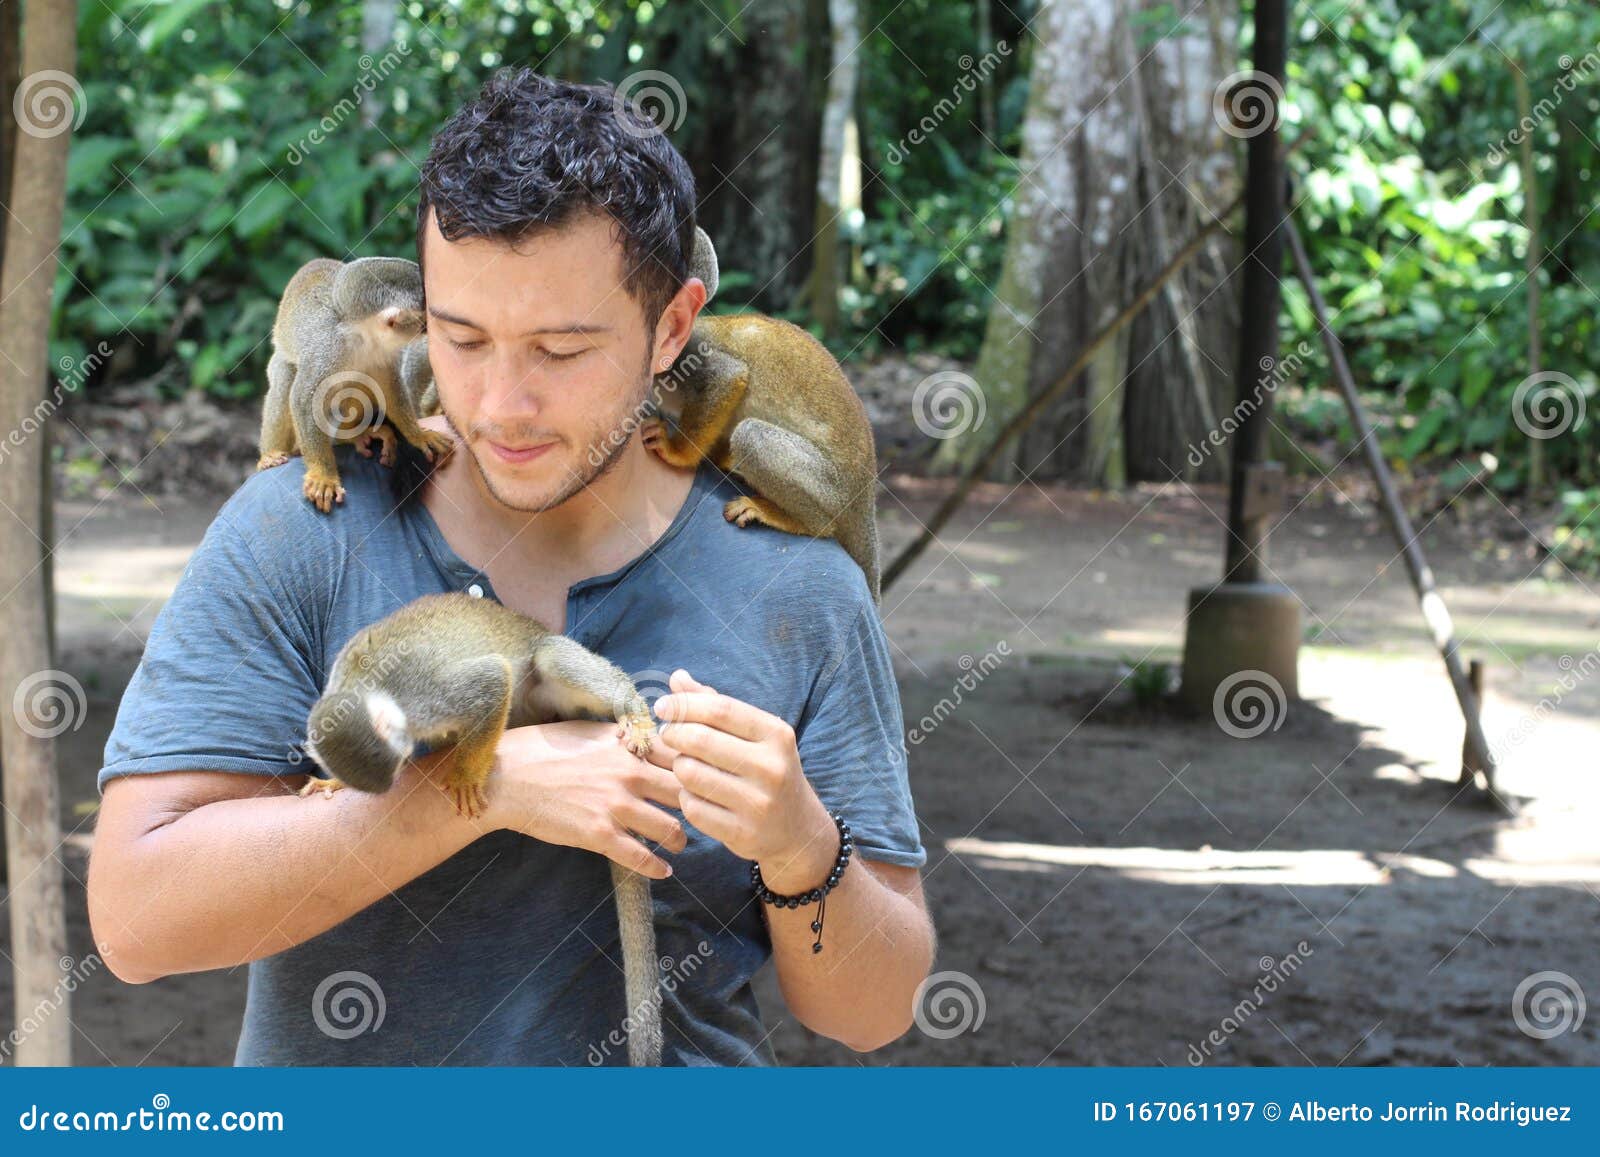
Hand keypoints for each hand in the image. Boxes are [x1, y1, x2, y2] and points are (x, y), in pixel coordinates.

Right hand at [482, 719, 686, 879]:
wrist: (507, 777)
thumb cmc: (546, 748)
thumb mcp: (593, 732)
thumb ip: (626, 738)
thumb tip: (650, 738)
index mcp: (630, 746)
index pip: (683, 756)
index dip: (698, 769)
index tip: (703, 780)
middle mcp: (630, 774)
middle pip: (686, 792)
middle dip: (697, 805)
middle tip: (700, 815)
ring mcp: (616, 806)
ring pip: (671, 828)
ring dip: (681, 839)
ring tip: (681, 843)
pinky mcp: (599, 834)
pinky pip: (641, 857)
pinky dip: (658, 867)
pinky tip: (664, 870)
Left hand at [654, 670, 837, 891]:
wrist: (797, 829)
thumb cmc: (767, 770)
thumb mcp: (754, 735)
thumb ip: (715, 705)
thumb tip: (677, 677)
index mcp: (777, 734)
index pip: (721, 709)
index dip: (684, 704)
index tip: (662, 706)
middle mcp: (772, 767)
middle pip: (700, 739)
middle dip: (674, 734)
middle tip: (668, 735)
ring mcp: (758, 803)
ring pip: (691, 774)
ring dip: (679, 766)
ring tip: (685, 765)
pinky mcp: (743, 833)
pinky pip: (692, 808)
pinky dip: (685, 797)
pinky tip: (695, 794)